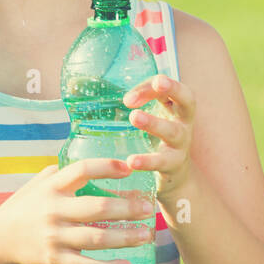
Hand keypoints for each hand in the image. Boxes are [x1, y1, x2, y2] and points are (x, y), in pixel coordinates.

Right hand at [0, 158, 156, 263]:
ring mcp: (55, 237)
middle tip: (149, 208)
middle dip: (127, 208)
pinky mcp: (55, 260)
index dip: (107, 167)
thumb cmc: (25, 208)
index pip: (82, 170)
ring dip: (126, 238)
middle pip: (97, 207)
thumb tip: (96, 162)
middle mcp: (54, 210)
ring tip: (147, 235)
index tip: (128, 168)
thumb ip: (63, 173)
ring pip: (97, 238)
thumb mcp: (38, 184)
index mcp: (52, 187)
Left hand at [123, 75, 195, 205]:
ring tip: (135, 117)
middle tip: (158, 82)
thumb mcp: (145, 118)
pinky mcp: (173, 167)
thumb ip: (122, 104)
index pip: (168, 87)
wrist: (172, 181)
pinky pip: (163, 162)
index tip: (129, 94)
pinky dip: (148, 161)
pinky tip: (131, 161)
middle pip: (188, 101)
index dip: (152, 85)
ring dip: (155, 122)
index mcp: (174, 108)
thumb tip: (75, 84)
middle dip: (174, 89)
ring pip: (173, 131)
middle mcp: (183, 123)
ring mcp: (180, 146)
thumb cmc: (153, 141)